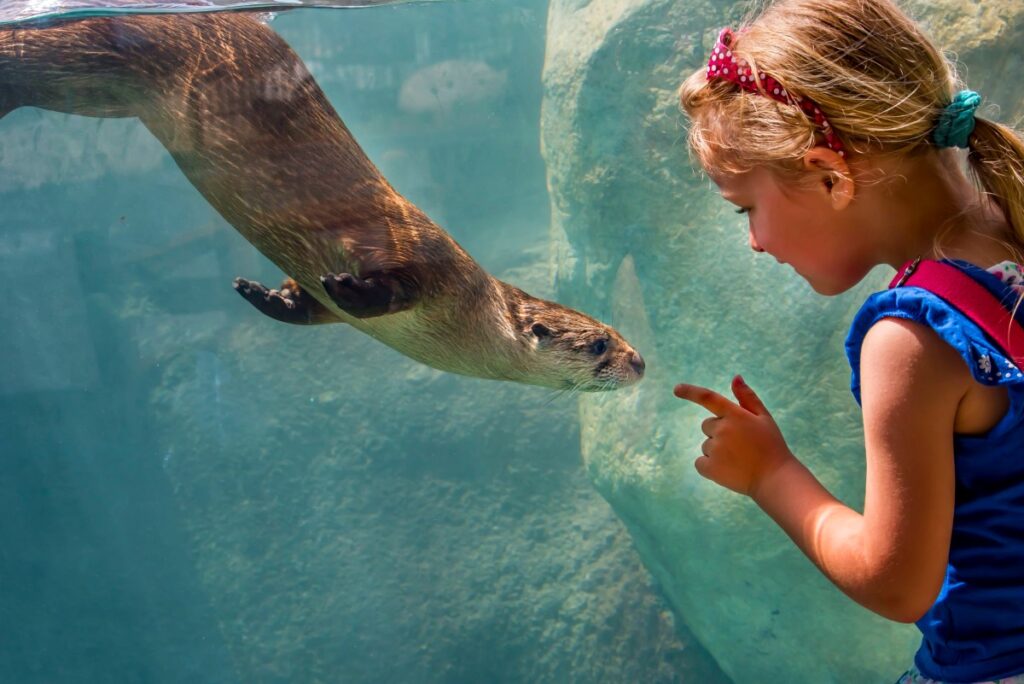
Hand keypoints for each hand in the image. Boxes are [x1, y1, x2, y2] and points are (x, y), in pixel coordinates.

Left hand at [673, 375, 793, 497]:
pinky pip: (700, 463)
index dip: (690, 392)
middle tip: (740, 445)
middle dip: (718, 432)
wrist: (775, 479)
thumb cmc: (771, 446)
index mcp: (735, 415)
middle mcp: (723, 429)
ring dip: (717, 451)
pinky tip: (728, 470)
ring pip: (706, 446)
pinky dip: (710, 467)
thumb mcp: (764, 418)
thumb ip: (747, 398)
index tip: (677, 389)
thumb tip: (735, 377)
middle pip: (707, 426)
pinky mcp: (710, 468)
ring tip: (739, 460)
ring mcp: (715, 449)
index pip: (708, 397)